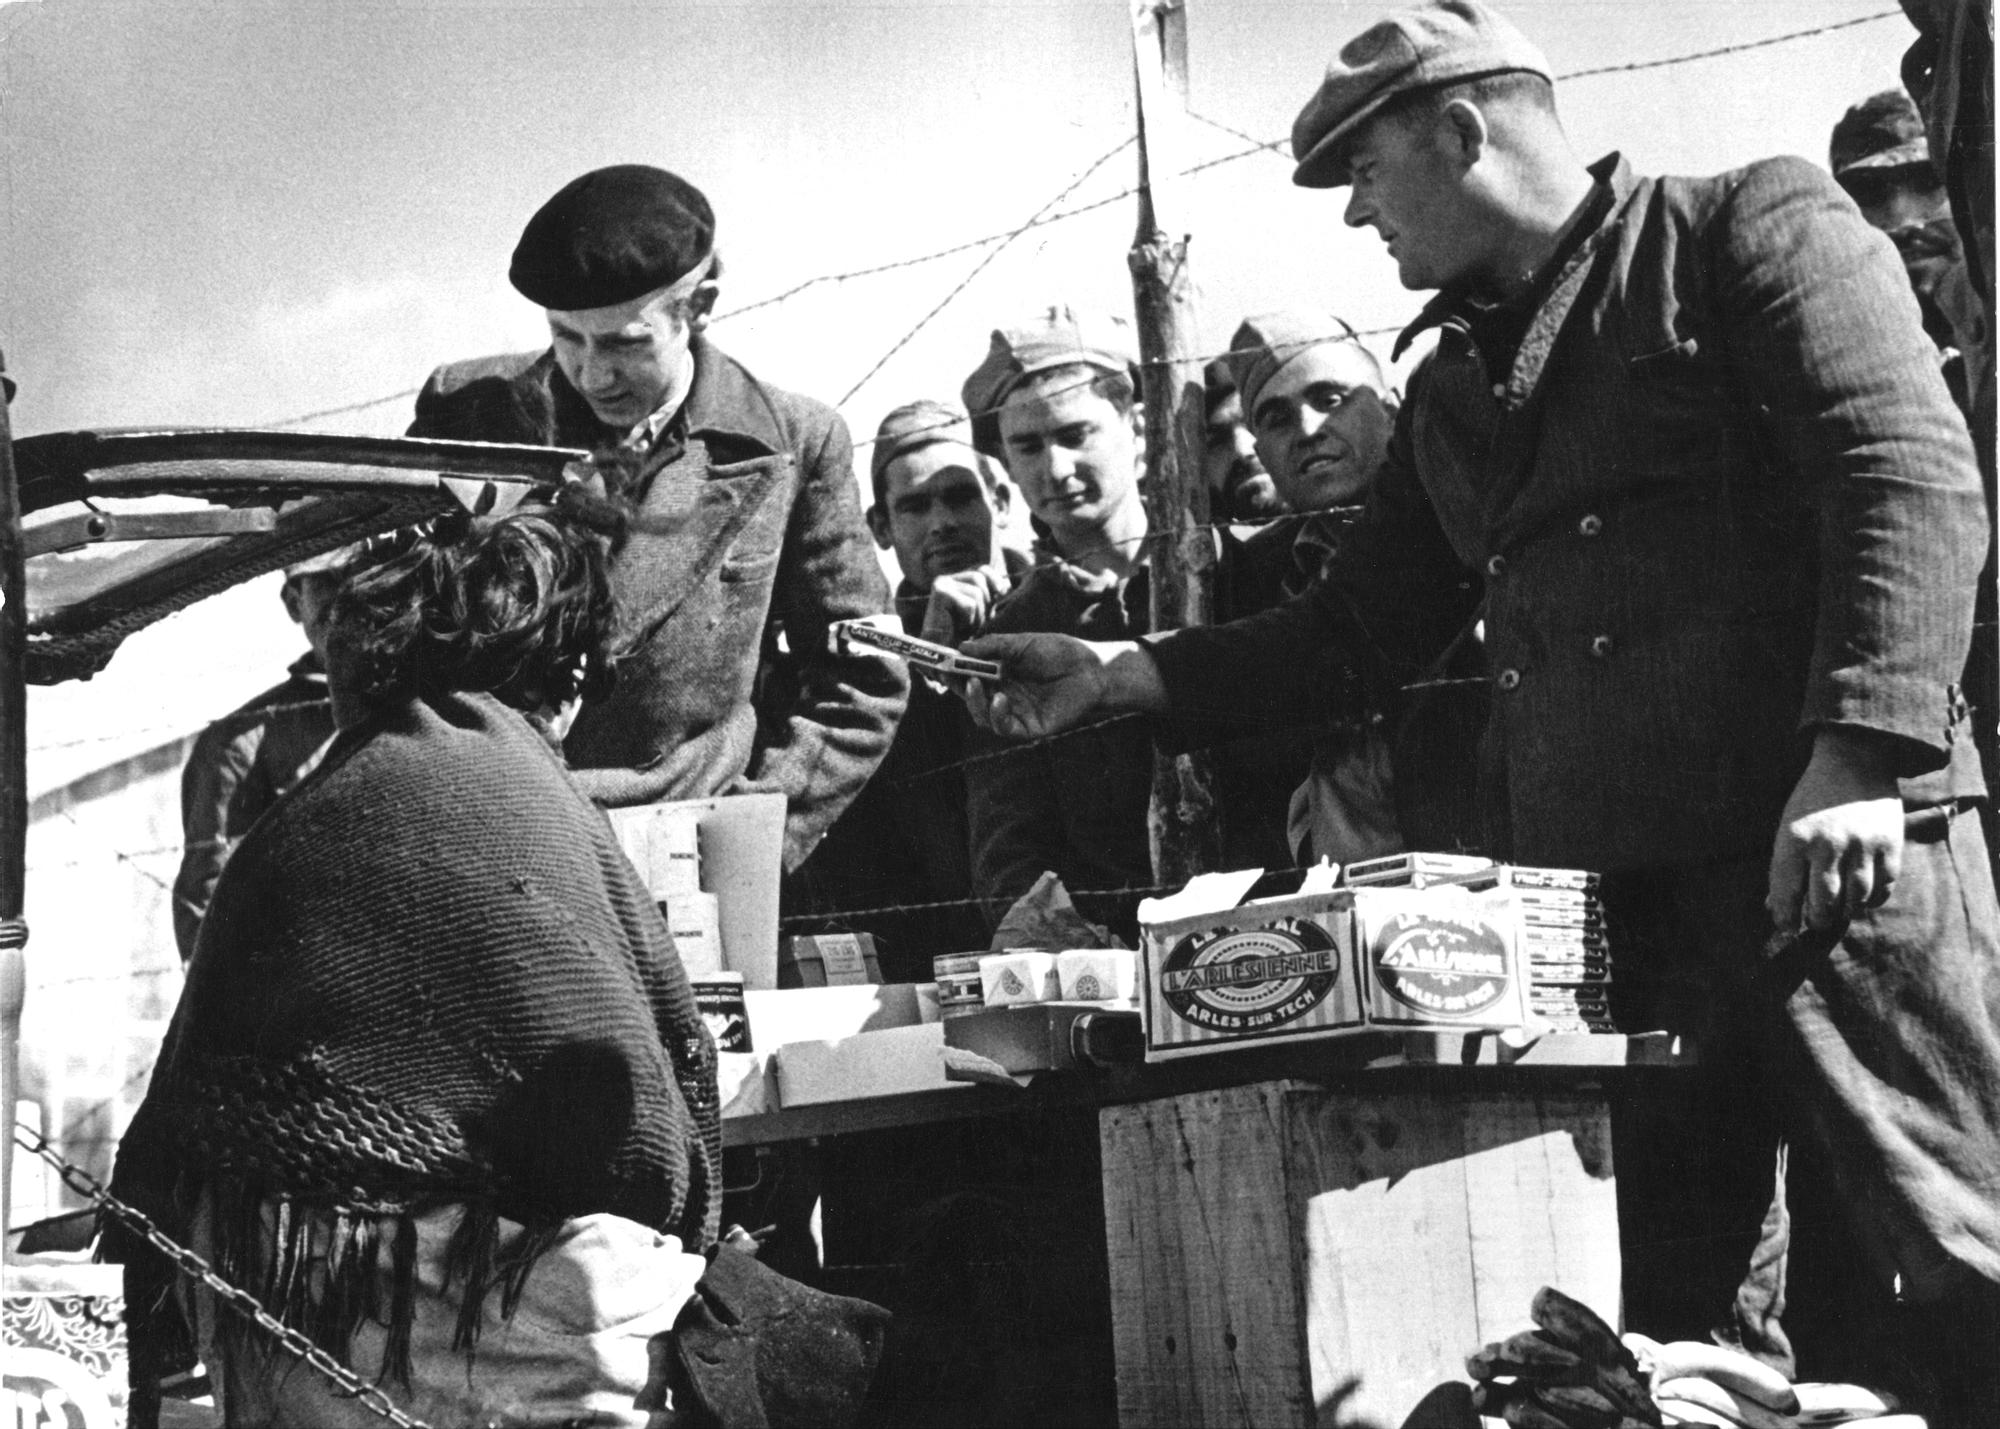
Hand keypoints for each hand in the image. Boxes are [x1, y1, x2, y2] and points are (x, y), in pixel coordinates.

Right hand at [919, 567, 1010, 645]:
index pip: (982, 570)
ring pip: (976, 593)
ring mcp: (941, 585)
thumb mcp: (980, 611)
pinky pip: (969, 604)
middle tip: (975, 622)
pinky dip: (969, 619)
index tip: (1002, 593)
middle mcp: (946, 579)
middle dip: (985, 603)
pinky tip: (958, 628)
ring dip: (977, 614)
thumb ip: (990, 596)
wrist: (941, 652)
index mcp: (955, 581)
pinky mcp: (940, 594)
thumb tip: (1006, 585)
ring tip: (967, 627)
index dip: (995, 579)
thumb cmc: (961, 635)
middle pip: (979, 579)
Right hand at [960, 634, 1163, 738]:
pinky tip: (1000, 699)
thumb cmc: (1060, 653)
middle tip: (948, 674)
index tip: (937, 662)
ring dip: (974, 702)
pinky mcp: (1030, 728)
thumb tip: (961, 648)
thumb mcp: (1022, 643)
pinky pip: (1004, 728)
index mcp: (1001, 676)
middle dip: (956, 687)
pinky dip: (996, 715)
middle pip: (971, 699)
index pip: (969, 676)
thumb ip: (993, 647)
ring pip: (983, 717)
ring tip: (976, 684)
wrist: (1093, 668)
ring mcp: (1016, 713)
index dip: (952, 672)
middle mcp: (1005, 696)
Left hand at [1767, 727, 1904, 932]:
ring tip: (1839, 910)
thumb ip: (1784, 865)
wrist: (1854, 761)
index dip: (1785, 917)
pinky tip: (1863, 896)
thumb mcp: (1788, 826)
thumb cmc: (1813, 800)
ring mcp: (1862, 845)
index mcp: (1795, 839)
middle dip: (1818, 920)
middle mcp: (1828, 844)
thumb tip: (1776, 907)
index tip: (1787, 929)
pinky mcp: (1890, 845)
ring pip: (1856, 899)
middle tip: (1816, 922)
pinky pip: (1883, 887)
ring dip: (1846, 911)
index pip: (1787, 892)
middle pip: (1824, 902)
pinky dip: (1873, 898)